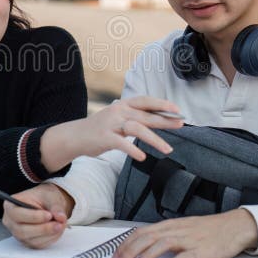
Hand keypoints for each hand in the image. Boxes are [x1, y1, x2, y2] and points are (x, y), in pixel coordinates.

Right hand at [2, 183, 73, 248]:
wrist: (47, 204)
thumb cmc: (43, 197)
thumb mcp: (50, 196)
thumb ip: (55, 206)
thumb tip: (60, 217)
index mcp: (10, 206)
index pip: (17, 215)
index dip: (34, 217)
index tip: (49, 215)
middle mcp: (11, 222)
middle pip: (23, 231)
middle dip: (43, 229)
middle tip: (58, 224)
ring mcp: (18, 234)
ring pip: (32, 240)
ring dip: (49, 234)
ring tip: (61, 225)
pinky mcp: (28, 242)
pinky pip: (39, 245)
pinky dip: (50, 238)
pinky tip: (57, 230)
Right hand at [40, 96, 182, 171]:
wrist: (75, 136)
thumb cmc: (102, 128)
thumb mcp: (119, 118)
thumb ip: (136, 118)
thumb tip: (160, 119)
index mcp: (123, 105)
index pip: (146, 101)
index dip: (162, 104)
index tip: (178, 110)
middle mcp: (118, 111)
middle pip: (145, 115)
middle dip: (165, 120)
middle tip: (181, 124)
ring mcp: (111, 124)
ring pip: (137, 129)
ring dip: (155, 139)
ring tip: (168, 150)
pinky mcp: (104, 138)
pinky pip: (121, 144)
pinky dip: (132, 150)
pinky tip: (142, 156)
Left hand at [112, 209, 257, 257]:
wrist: (232, 227)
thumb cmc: (207, 229)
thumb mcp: (182, 227)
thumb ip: (165, 234)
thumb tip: (145, 243)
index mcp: (170, 225)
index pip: (143, 232)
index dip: (127, 242)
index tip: (116, 253)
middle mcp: (176, 230)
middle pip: (148, 238)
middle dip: (130, 250)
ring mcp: (188, 240)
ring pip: (162, 245)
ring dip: (146, 256)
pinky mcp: (200, 251)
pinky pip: (183, 257)